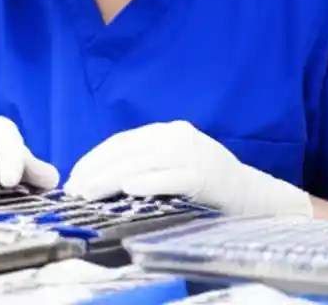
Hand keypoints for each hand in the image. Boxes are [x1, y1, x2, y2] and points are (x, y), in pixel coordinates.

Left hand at [62, 120, 311, 217]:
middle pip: (128, 151)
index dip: (95, 158)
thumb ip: (144, 163)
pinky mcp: (204, 175)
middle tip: (74, 188)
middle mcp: (177, 136)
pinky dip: (149, 182)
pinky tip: (129, 189)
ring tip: (89, 192)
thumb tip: (100, 177)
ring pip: (142, 164)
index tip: (74, 175)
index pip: (122, 142)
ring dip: (112, 178)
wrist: (254, 195)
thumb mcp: (173, 165)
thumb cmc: (208, 185)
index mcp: (167, 132)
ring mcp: (192, 153)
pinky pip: (171, 178)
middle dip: (96, 170)